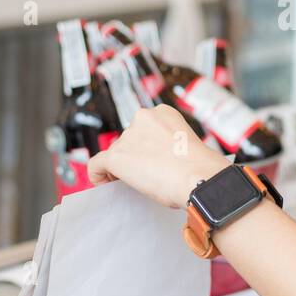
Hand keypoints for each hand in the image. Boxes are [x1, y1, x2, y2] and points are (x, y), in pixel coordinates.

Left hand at [87, 105, 230, 208]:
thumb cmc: (199, 168)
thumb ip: (167, 145)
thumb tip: (157, 162)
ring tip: (140, 183)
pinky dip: (98, 175)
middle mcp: (142, 118)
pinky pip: (96, 164)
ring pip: (117, 153)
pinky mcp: (116, 156)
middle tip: (148, 175)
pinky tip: (105, 183)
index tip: (151, 160)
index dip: (144, 146)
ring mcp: (128, 136)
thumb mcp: (185, 145)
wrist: (199, 178)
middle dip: (134, 156)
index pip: (143, 129)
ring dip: (123, 166)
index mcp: (162, 112)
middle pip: (128, 139)